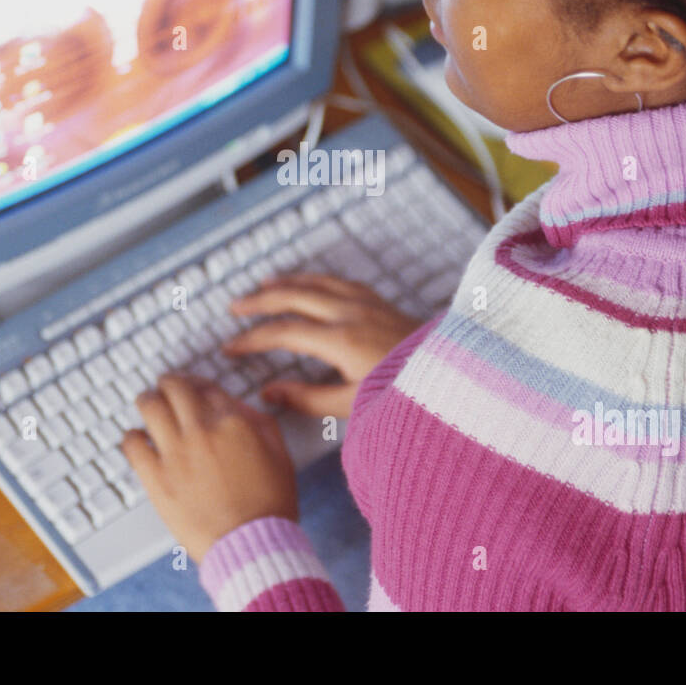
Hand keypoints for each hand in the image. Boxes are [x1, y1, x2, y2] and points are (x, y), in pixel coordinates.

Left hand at [119, 373, 297, 562]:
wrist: (251, 544)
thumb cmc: (269, 504)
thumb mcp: (279, 453)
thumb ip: (258, 421)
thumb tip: (236, 406)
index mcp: (233, 422)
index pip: (205, 386)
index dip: (197, 383)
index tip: (193, 386)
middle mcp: (201, 430)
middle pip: (174, 387)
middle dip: (169, 383)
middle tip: (166, 387)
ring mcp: (175, 453)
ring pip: (149, 407)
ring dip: (148, 400)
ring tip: (148, 404)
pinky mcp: (156, 478)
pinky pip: (132, 444)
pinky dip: (132, 436)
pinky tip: (137, 438)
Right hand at [224, 273, 423, 419]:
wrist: (455, 374)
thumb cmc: (406, 393)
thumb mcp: (355, 405)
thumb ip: (308, 400)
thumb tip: (268, 394)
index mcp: (340, 339)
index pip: (283, 332)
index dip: (252, 339)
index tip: (229, 348)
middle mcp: (350, 312)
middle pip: (294, 297)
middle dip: (260, 301)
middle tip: (235, 308)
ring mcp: (368, 301)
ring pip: (316, 282)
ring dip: (286, 283)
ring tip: (263, 286)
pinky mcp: (381, 300)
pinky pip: (338, 281)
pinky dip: (315, 279)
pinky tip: (310, 283)